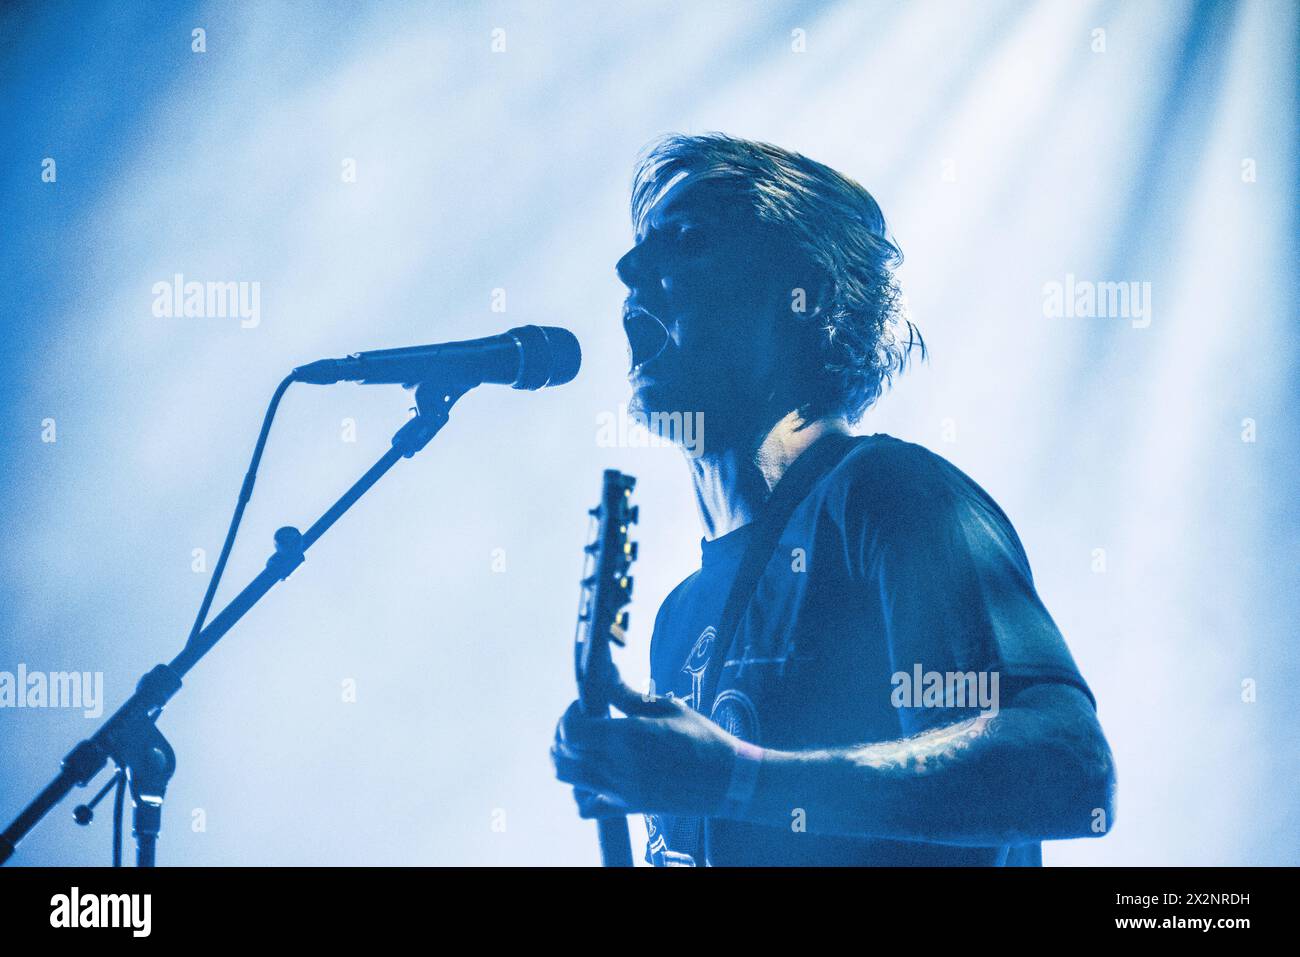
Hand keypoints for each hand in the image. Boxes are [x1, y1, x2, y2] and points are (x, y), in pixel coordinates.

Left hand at [551, 684, 738, 817]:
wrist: (727, 781)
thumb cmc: (702, 739)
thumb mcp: (667, 708)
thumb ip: (628, 694)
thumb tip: (605, 671)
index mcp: (629, 737)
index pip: (571, 729)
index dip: (569, 714)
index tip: (585, 705)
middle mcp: (618, 766)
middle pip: (562, 752)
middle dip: (564, 731)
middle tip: (583, 720)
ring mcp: (619, 790)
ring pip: (566, 776)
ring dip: (566, 757)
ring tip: (585, 744)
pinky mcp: (625, 807)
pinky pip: (584, 806)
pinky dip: (579, 791)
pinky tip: (594, 775)